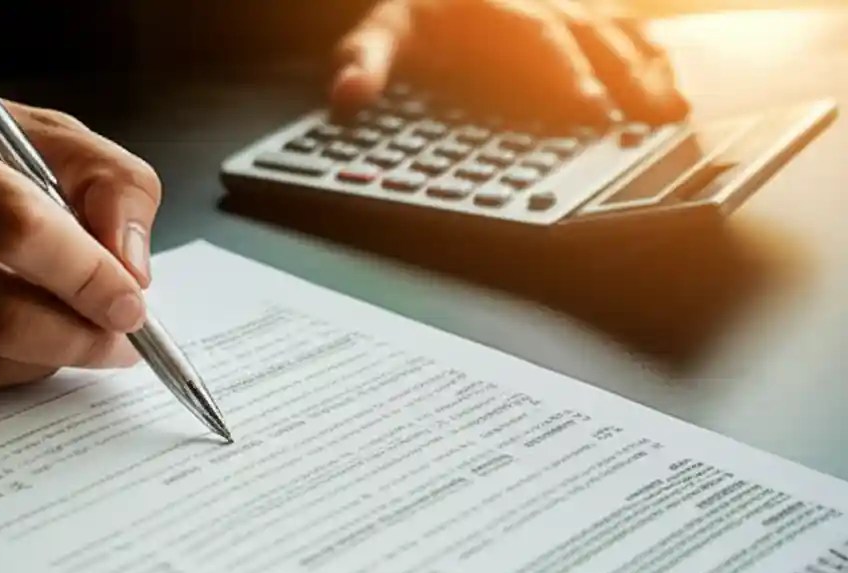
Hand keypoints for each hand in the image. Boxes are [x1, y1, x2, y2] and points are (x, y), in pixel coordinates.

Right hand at [0, 94, 162, 387]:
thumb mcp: (48, 136)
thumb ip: (112, 184)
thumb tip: (132, 269)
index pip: (15, 226)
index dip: (85, 274)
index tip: (131, 301)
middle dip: (78, 336)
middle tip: (122, 339)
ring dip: (49, 358)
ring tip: (82, 333)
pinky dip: (8, 368)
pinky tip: (25, 339)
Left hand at [331, 0, 688, 125]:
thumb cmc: (416, 9)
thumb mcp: (380, 29)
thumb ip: (363, 61)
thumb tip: (345, 96)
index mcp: (490, 2)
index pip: (532, 36)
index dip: (562, 72)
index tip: (586, 107)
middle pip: (585, 33)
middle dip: (617, 76)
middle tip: (643, 118)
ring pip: (615, 28)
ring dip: (645, 69)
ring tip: (669, 108)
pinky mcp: (585, 5)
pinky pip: (627, 23)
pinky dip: (651, 52)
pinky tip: (671, 81)